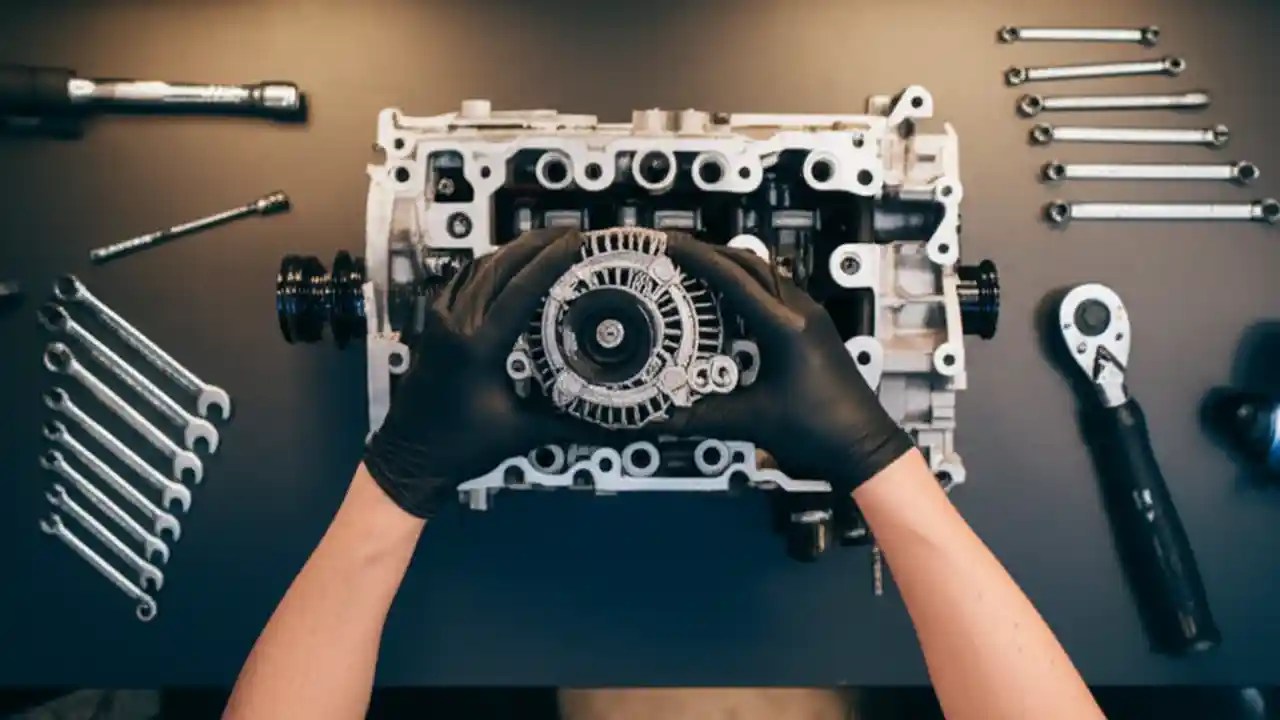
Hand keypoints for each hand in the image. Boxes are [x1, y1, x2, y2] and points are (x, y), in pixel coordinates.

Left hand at [363, 228, 595, 517]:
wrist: (410, 458)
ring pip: (476, 269)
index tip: (574, 242)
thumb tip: (615, 432)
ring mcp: (439, 322)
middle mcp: (455, 326)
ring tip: (542, 244)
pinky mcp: (431, 326)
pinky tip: (504, 265)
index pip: (520, 289)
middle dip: (534, 245)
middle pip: (498, 267)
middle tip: (566, 234)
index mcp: (479, 348)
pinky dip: (486, 267)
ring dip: (510, 252)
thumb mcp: (522, 434)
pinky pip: (459, 282)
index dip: (550, 261)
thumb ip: (574, 428)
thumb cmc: (460, 447)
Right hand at [665, 235, 913, 492]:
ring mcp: (811, 318)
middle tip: (677, 251)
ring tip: (696, 269)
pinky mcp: (814, 329)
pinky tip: (727, 301)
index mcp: (786, 328)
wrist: (863, 447)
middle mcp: (802, 313)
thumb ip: (700, 418)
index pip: (734, 279)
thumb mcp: (751, 421)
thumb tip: (660, 419)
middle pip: (751, 264)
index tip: (671, 246)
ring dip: (731, 267)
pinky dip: (747, 288)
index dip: (698, 259)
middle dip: (712, 253)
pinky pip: (776, 293)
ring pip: (766, 275)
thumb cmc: (820, 432)